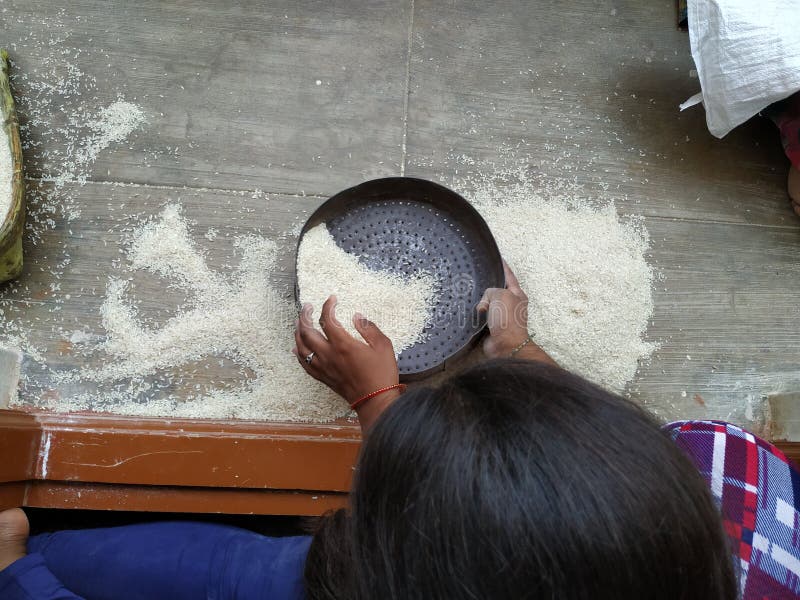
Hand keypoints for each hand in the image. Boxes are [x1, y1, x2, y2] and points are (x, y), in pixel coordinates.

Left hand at [293, 296, 401, 428]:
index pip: (328, 320)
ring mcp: (324, 367)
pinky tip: (297, 348)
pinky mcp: (323, 377)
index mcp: (343, 344)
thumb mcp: (383, 346)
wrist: (375, 400)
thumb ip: (369, 329)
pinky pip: (304, 364)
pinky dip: (299, 353)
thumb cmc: (381, 374)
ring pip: (301, 347)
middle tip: (307, 307)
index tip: (332, 299)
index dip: (327, 306)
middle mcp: (329, 355)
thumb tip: (357, 317)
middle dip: (305, 316)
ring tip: (299, 323)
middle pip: (307, 331)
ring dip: (298, 332)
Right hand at [477, 261, 556, 364]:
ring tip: (469, 293)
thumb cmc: (507, 319)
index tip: (498, 257)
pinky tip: (469, 310)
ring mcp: (501, 316)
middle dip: (488, 284)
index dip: (503, 266)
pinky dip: (476, 313)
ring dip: (480, 300)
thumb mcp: (501, 296)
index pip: (509, 276)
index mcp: (517, 295)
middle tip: (477, 275)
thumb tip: (483, 305)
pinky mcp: (492, 326)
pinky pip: (482, 315)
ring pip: (488, 302)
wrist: (506, 345)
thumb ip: (491, 291)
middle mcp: (510, 304)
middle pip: (497, 289)